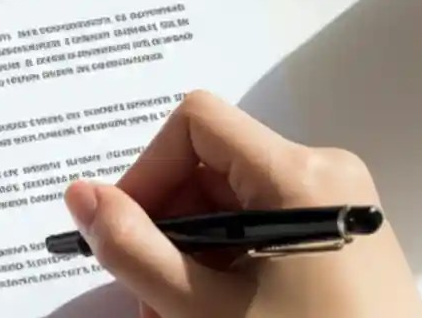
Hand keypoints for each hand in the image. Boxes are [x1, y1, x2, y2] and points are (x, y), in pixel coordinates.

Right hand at [64, 91, 421, 317]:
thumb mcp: (206, 309)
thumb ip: (134, 249)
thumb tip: (80, 195)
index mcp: (298, 174)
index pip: (197, 123)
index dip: (148, 170)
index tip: (122, 231)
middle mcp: (324, 173)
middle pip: (211, 164)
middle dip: (164, 226)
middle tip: (143, 294)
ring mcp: (336, 206)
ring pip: (233, 201)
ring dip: (190, 253)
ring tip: (172, 314)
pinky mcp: (341, 236)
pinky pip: (264, 227)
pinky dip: (227, 263)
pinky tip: (213, 311)